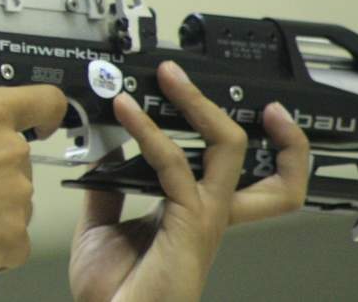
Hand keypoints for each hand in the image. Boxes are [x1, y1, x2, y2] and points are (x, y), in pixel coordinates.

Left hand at [68, 61, 310, 301]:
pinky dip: (148, 130)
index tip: (216, 99)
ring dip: (197, 104)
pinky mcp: (188, 222)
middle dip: (245, 114)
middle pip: (256, 158)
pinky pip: (173, 163)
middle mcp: (207, 211)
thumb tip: (107, 151)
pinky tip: (125, 111)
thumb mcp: (102, 227)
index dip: (242, 135)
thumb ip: (108, 188)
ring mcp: (204, 217)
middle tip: (200, 77)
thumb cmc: (113, 292)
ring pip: (228, 148)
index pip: (235, 169)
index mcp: (192, 211)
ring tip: (169, 77)